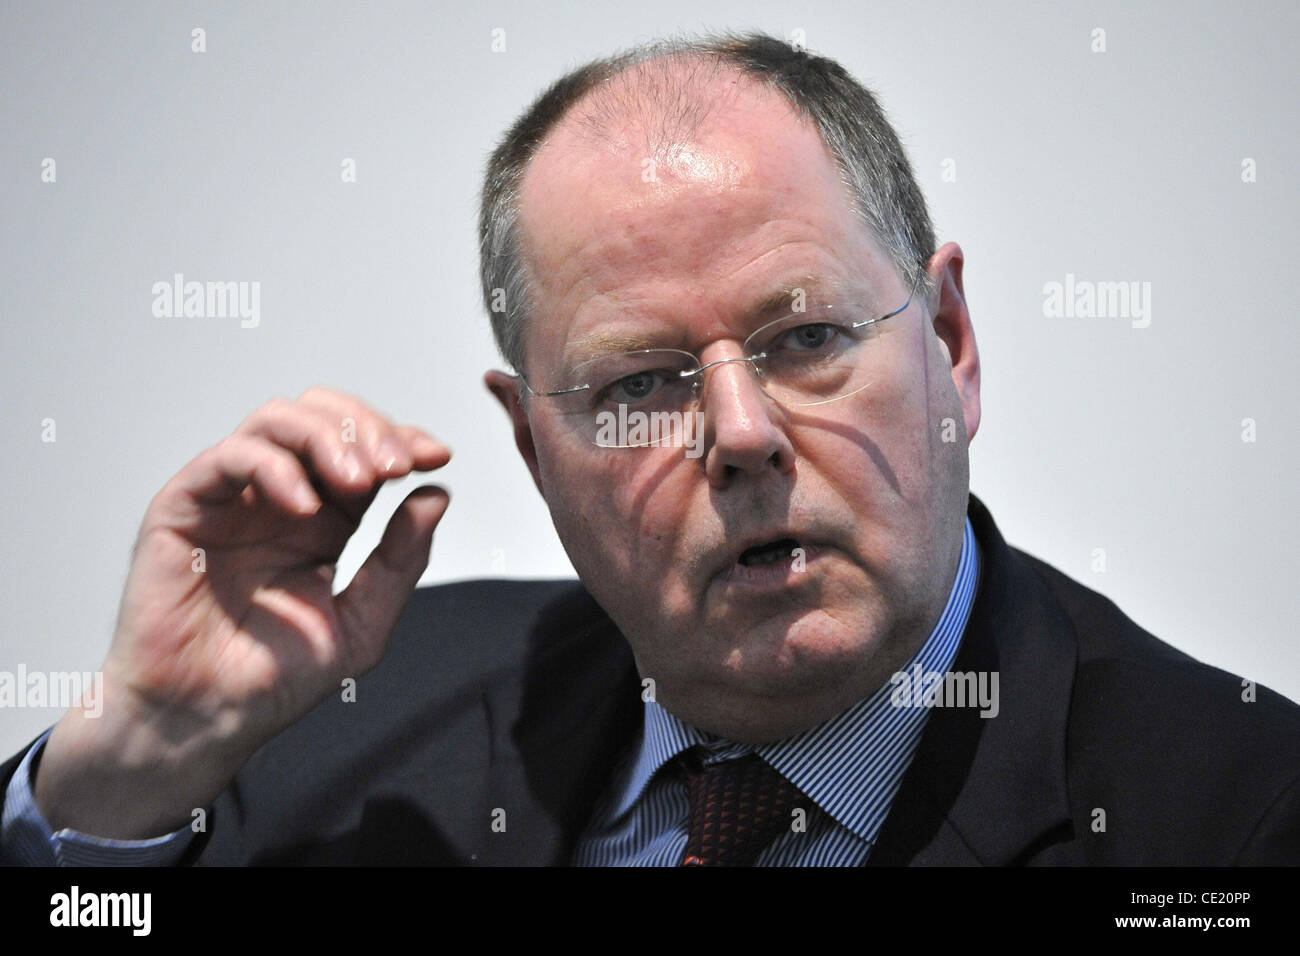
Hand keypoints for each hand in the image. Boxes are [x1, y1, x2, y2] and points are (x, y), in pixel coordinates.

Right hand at [34, 387, 450, 838]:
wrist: (208, 721)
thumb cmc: (274, 678)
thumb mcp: (363, 622)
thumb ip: (401, 560)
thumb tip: (435, 495)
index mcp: (325, 519)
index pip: (364, 452)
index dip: (401, 441)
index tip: (436, 458)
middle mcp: (279, 498)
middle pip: (323, 417)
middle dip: (368, 429)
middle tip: (396, 465)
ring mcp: (232, 499)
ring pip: (277, 421)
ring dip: (327, 436)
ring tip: (358, 480)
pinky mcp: (184, 507)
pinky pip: (228, 458)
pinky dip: (273, 467)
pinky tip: (304, 507)